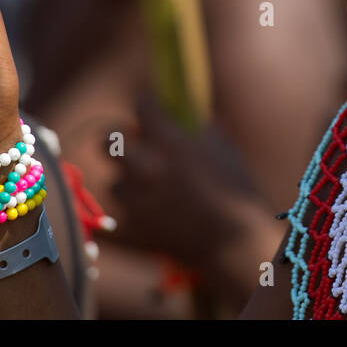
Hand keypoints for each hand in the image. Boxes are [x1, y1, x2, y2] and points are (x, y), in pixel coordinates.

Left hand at [106, 93, 280, 279]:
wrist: (237, 242)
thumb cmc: (237, 189)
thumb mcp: (222, 147)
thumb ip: (193, 127)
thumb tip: (177, 113)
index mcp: (171, 141)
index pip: (141, 106)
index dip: (146, 104)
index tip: (148, 106)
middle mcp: (147, 166)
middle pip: (108, 141)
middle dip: (119, 140)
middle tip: (134, 146)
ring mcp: (137, 200)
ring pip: (115, 182)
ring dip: (129, 182)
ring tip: (152, 191)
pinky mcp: (134, 228)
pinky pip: (117, 217)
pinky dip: (128, 215)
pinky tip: (146, 213)